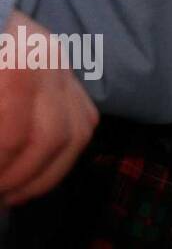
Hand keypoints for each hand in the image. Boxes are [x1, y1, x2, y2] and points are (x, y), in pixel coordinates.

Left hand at [0, 11, 98, 205]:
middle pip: (51, 136)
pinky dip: (64, 154)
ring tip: (11, 191)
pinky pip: (86, 121)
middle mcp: (50, 63)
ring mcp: (66, 68)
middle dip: (20, 176)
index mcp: (18, 57)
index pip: (14, 131)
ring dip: (44, 173)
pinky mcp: (71, 76)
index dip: (1, 162)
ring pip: (77, 133)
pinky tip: (35, 170)